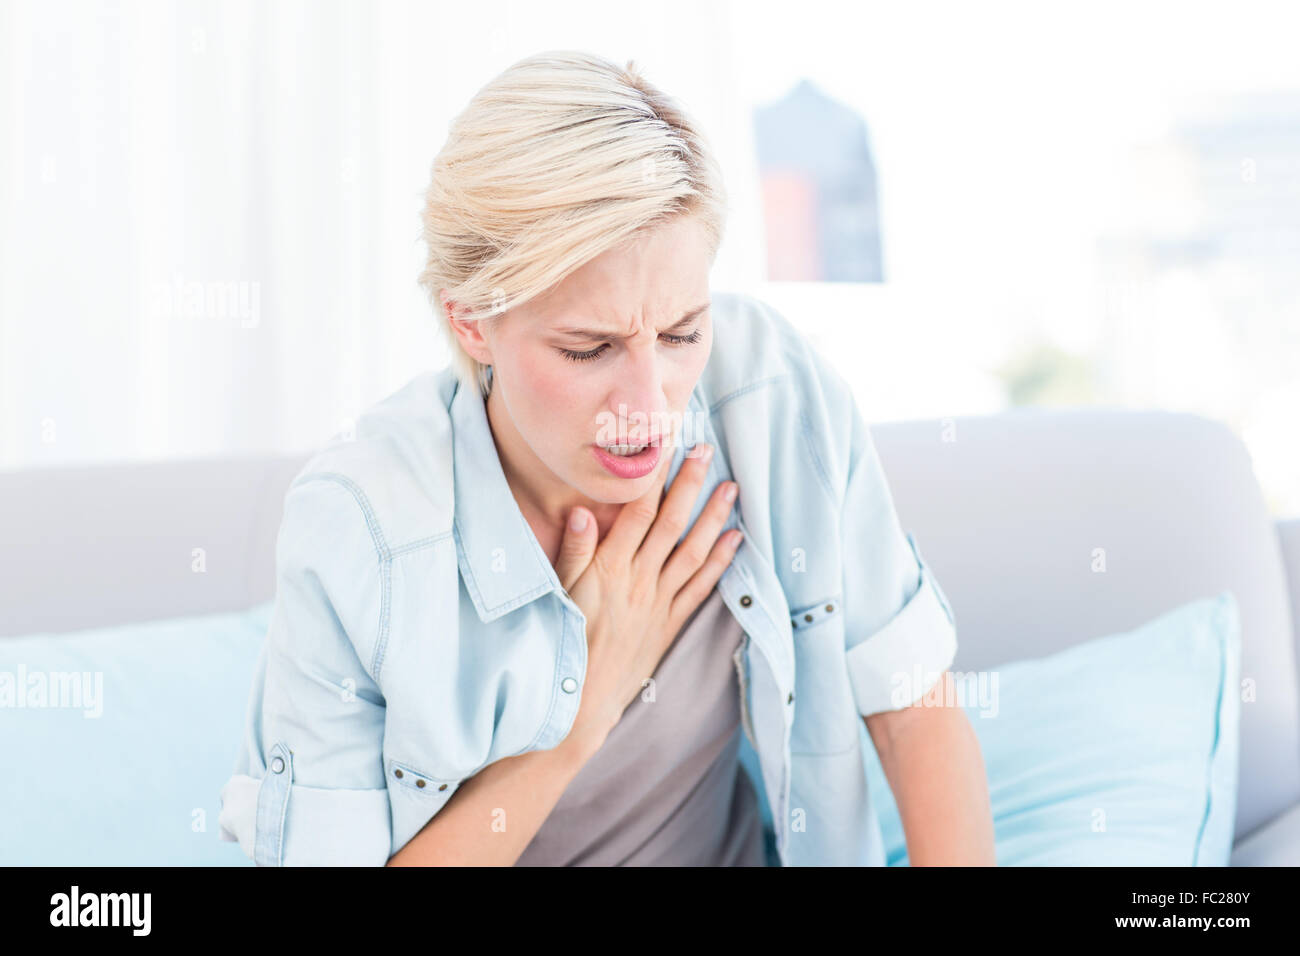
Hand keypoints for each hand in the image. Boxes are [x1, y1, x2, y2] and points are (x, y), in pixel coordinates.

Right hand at [555, 443, 741, 750]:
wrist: (582, 701)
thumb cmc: (563, 644)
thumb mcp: (558, 594)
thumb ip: (573, 552)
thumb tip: (583, 511)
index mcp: (608, 569)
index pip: (637, 514)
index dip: (654, 479)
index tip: (666, 448)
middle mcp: (638, 581)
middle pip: (670, 524)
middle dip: (690, 486)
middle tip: (708, 452)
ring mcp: (658, 602)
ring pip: (692, 551)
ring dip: (713, 518)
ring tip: (732, 489)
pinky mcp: (669, 623)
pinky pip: (700, 588)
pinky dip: (719, 562)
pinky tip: (735, 540)